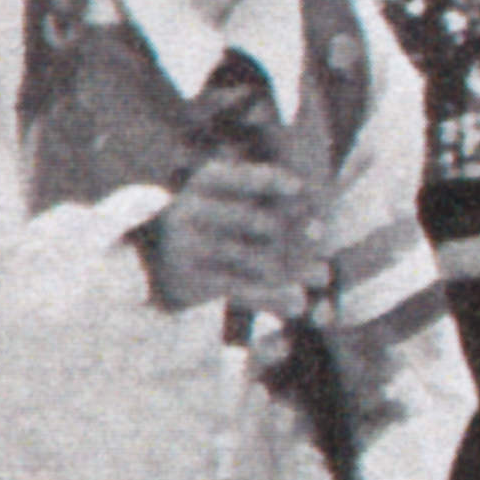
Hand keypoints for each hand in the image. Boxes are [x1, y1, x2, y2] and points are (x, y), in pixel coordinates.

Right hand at [142, 157, 322, 326]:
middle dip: (294, 230)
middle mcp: (193, 210)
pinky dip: (272, 297)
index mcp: (206, 181)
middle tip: (322, 235)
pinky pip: (241, 290)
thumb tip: (318, 226)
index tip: (300, 188)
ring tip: (322, 273)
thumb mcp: (227, 195)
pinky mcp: (193, 281)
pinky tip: (298, 301)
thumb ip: (267, 198)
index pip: (241, 177)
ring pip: (253, 260)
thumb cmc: (212, 220)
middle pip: (255, 221)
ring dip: (294, 268)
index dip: (271, 182)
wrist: (157, 259)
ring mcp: (190, 247)